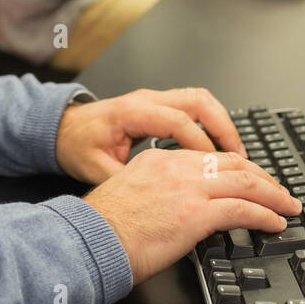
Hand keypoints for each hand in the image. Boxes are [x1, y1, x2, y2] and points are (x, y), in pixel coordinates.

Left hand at [56, 86, 246, 184]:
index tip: (216, 169)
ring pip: (202, 101)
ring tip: (239, 155)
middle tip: (242, 159)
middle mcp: (148, 100)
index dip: (201, 144)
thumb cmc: (78, 146)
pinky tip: (220, 150)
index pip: (178, 121)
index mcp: (132, 112)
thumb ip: (128, 182)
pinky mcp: (160, 106)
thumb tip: (154, 204)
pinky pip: (195, 108)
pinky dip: (213, 126)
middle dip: (224, 129)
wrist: (62, 128)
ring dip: (223, 125)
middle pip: (199, 102)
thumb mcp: (96, 169)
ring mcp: (156, 99)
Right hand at [84, 148, 301, 284]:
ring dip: (273, 195)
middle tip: (280, 190)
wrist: (90, 240)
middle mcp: (178, 167)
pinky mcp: (197, 213)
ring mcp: (190, 188)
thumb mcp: (131, 194)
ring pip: (247, 183)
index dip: (239, 168)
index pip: (211, 158)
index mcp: (160, 160)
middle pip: (235, 164)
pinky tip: (275, 222)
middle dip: (263, 178)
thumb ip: (159, 190)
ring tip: (288, 205)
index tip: (252, 179)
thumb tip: (178, 206)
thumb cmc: (102, 228)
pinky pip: (244, 209)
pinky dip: (266, 215)